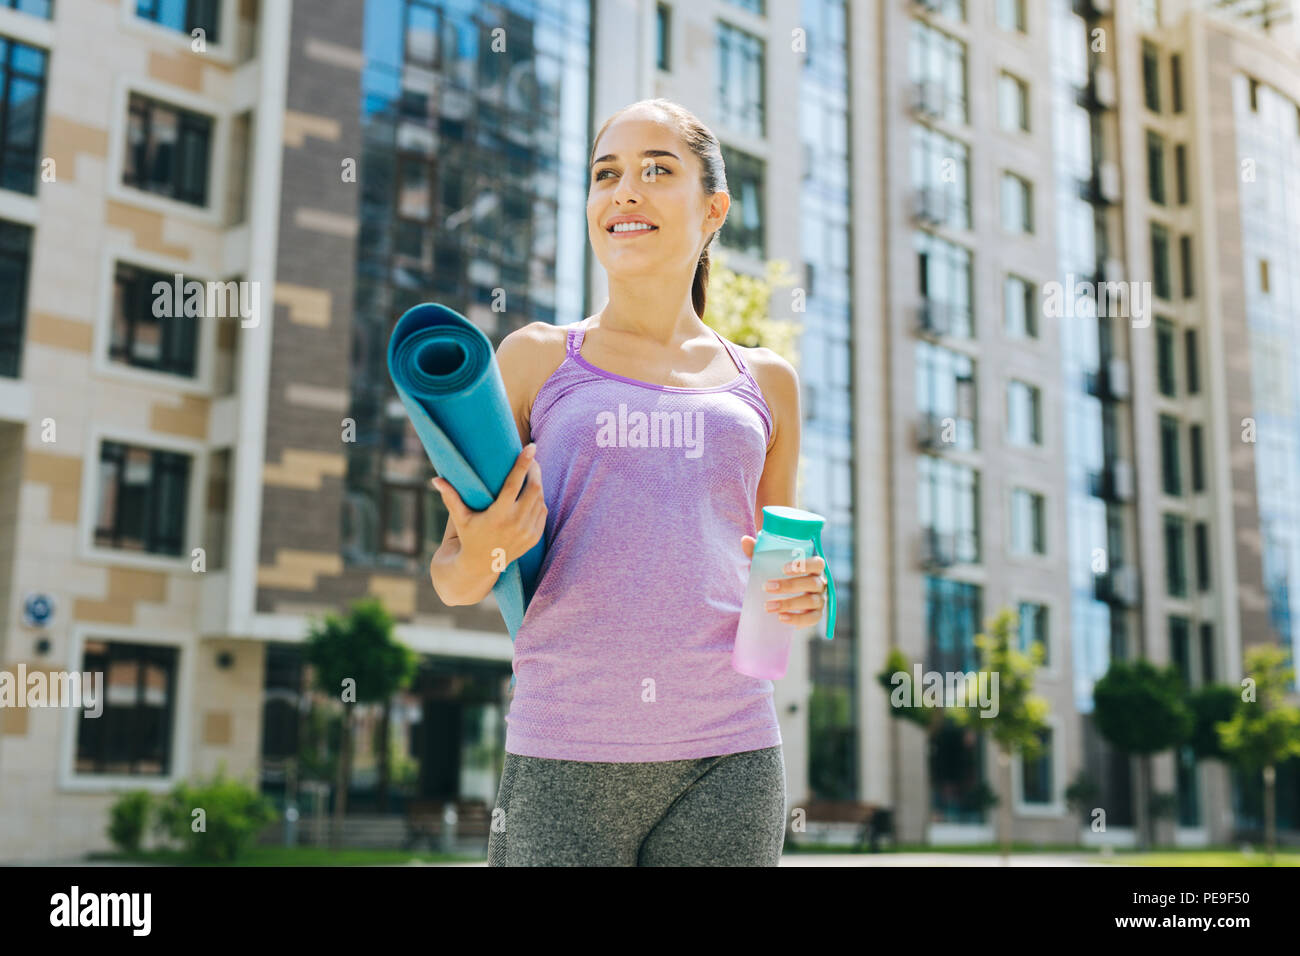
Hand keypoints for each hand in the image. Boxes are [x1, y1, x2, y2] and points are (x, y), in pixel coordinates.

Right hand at [432, 444, 545, 568]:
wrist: (481, 566)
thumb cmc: (469, 536)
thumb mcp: (460, 518)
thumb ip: (450, 497)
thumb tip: (435, 479)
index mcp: (498, 516)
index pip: (514, 484)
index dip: (523, 464)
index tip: (530, 447)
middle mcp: (515, 524)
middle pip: (534, 488)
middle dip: (535, 470)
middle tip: (531, 459)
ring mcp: (527, 532)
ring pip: (540, 499)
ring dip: (537, 484)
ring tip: (531, 474)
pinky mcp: (534, 538)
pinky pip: (542, 512)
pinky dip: (539, 500)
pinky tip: (532, 494)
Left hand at [741, 535, 827, 627]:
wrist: (780, 600)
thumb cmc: (776, 576)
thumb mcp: (767, 564)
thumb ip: (757, 552)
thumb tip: (745, 540)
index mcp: (812, 567)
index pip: (817, 563)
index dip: (804, 565)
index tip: (783, 569)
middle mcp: (820, 583)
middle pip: (813, 583)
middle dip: (790, 585)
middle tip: (767, 587)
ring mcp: (819, 600)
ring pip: (812, 601)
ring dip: (789, 604)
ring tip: (768, 606)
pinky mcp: (815, 616)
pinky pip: (812, 619)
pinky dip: (797, 619)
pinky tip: (781, 618)